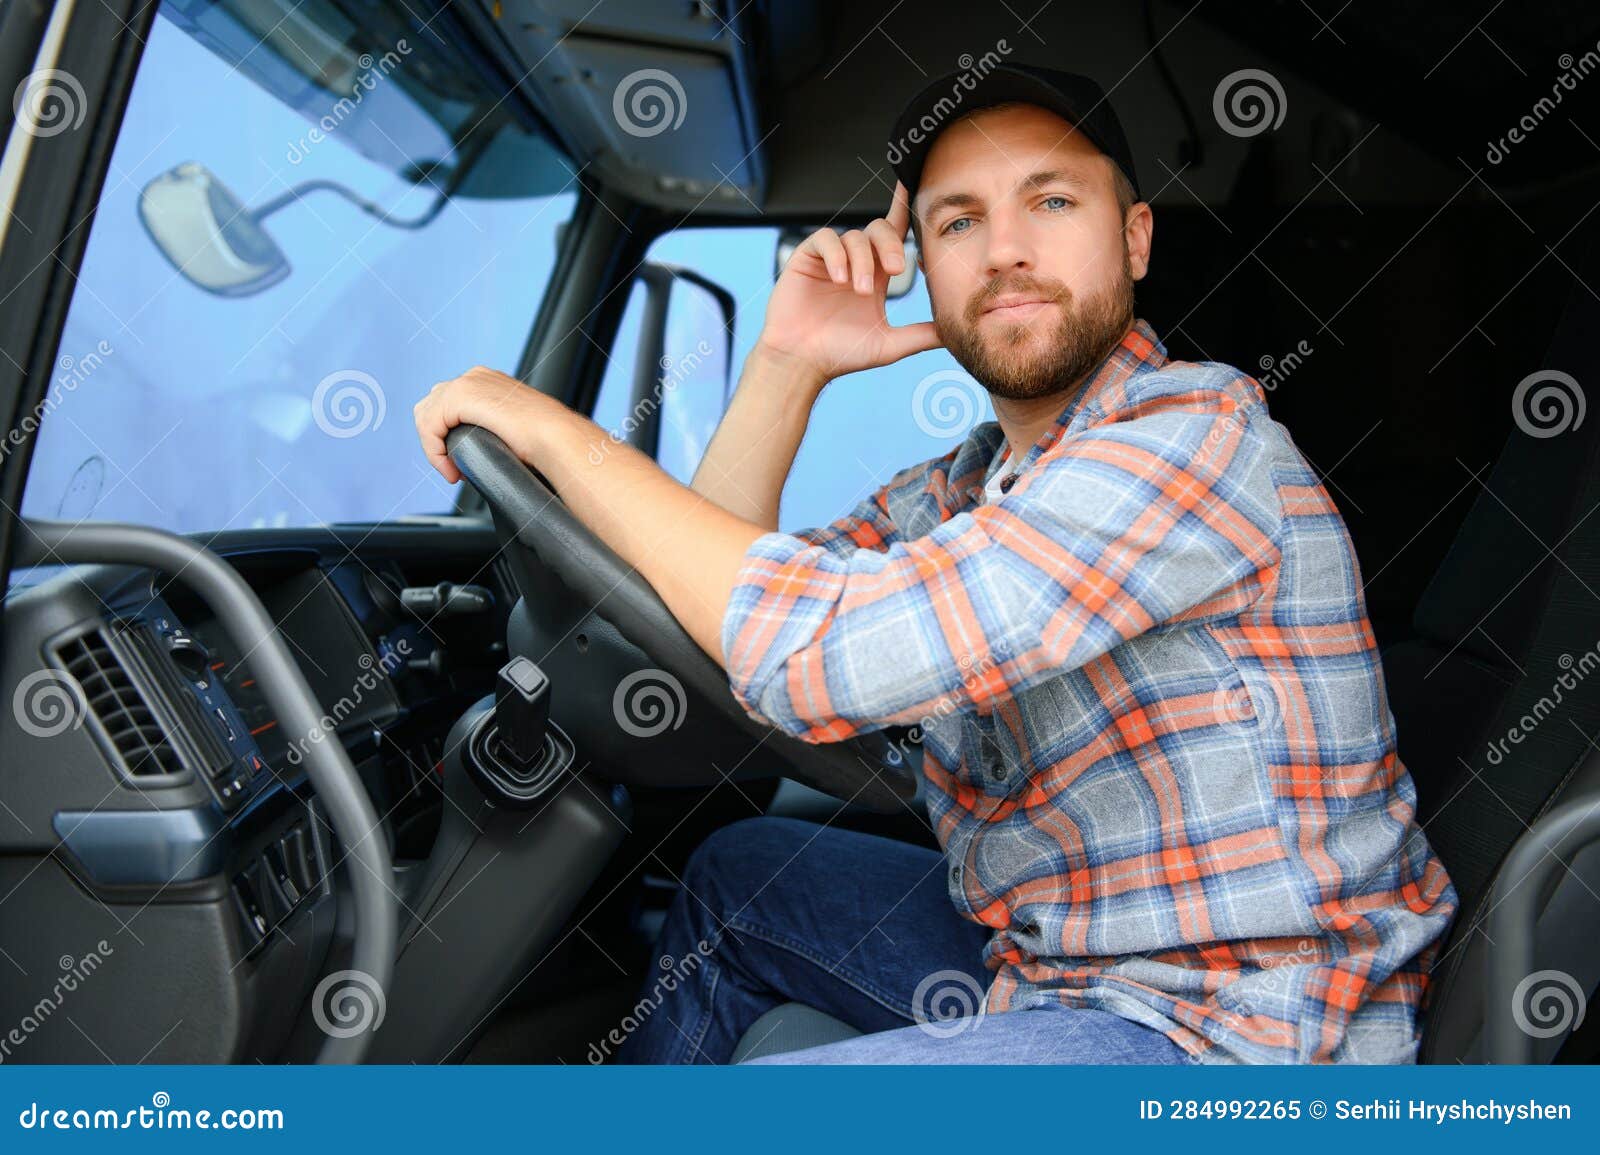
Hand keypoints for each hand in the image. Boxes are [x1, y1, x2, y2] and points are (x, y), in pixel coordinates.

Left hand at [413, 366, 557, 483]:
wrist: (556, 437)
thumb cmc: (544, 441)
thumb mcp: (510, 429)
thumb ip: (490, 429)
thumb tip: (477, 449)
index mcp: (486, 381)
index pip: (445, 405)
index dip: (444, 439)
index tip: (459, 468)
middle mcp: (474, 376)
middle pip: (429, 407)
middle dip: (435, 441)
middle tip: (453, 469)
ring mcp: (466, 382)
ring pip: (425, 417)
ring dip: (434, 449)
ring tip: (452, 471)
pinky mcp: (460, 396)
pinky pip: (429, 426)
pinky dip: (434, 452)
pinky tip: (452, 470)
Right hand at [756, 182, 940, 387]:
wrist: (802, 361)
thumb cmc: (840, 353)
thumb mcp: (889, 345)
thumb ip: (921, 335)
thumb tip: (955, 331)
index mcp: (876, 274)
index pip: (895, 234)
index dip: (904, 207)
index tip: (913, 185)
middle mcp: (855, 261)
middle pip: (879, 229)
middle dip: (891, 245)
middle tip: (895, 270)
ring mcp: (831, 258)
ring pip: (854, 237)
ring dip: (862, 261)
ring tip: (859, 290)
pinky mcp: (807, 257)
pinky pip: (826, 239)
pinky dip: (836, 255)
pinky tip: (839, 278)